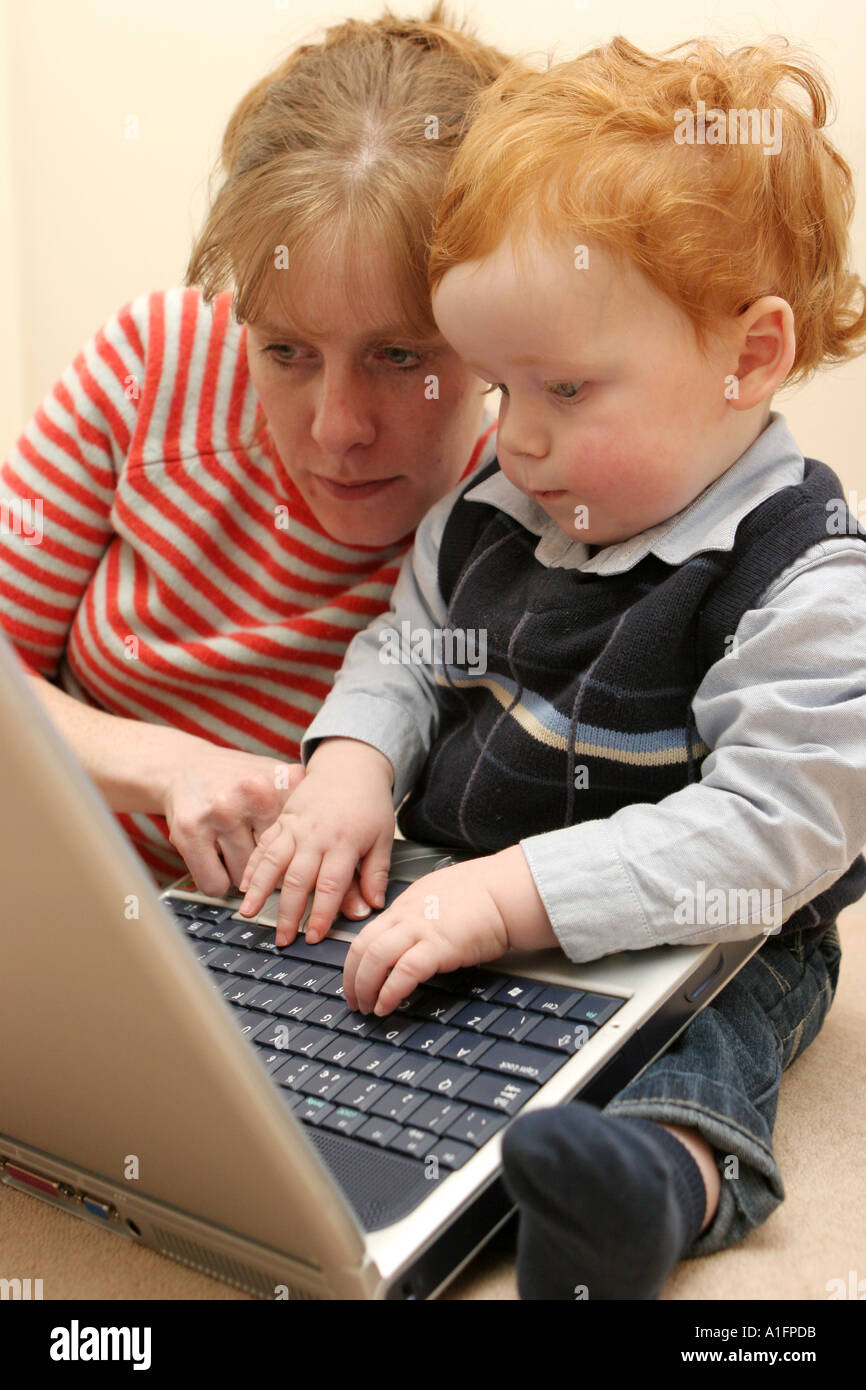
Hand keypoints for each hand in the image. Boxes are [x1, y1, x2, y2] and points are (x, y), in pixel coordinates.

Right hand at [162, 745, 306, 896]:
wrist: (185, 765)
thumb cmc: (239, 783)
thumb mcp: (279, 784)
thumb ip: (308, 813)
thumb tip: (341, 872)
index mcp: (284, 782)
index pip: (306, 845)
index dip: (299, 859)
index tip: (296, 863)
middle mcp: (255, 793)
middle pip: (278, 866)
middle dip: (268, 869)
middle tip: (256, 852)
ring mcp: (222, 812)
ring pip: (245, 880)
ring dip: (240, 876)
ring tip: (233, 850)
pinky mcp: (191, 830)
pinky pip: (215, 885)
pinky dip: (216, 881)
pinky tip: (215, 860)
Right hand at [237, 738, 395, 944]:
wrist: (350, 764)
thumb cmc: (369, 802)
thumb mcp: (383, 836)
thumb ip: (375, 873)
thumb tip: (372, 907)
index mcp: (344, 842)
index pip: (331, 886)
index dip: (320, 914)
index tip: (313, 937)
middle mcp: (316, 835)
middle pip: (297, 879)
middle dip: (287, 913)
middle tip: (281, 938)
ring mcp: (295, 826)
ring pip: (273, 862)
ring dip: (259, 890)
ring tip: (247, 913)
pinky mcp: (282, 819)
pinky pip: (263, 845)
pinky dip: (252, 865)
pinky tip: (243, 883)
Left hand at [342, 846, 557, 1014]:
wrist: (507, 891)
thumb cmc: (484, 895)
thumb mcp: (439, 897)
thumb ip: (420, 916)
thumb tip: (412, 937)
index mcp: (405, 905)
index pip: (366, 933)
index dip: (354, 961)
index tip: (353, 978)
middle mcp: (407, 916)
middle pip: (362, 947)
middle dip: (351, 978)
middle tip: (353, 1000)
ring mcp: (421, 930)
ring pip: (375, 958)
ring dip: (365, 988)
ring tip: (367, 1007)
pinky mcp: (439, 947)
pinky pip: (404, 972)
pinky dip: (390, 992)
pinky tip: (386, 1006)